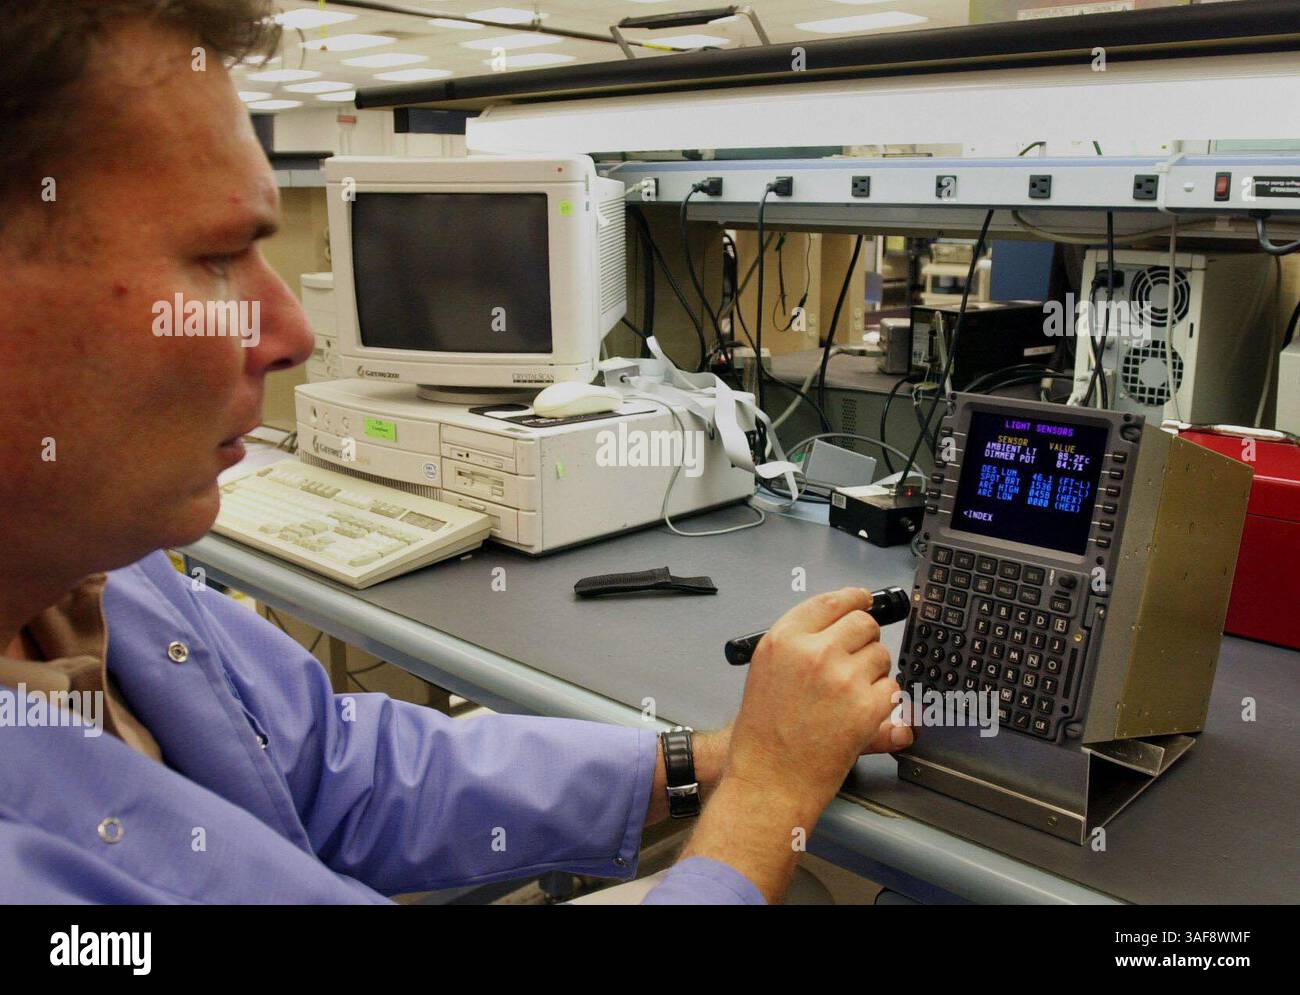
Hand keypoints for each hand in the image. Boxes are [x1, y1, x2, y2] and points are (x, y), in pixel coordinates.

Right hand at [727, 587, 911, 818]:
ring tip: (847, 699)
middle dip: (864, 641)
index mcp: (784, 640)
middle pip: (863, 624)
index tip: (864, 601)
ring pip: (882, 656)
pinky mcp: (867, 706)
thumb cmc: (764, 733)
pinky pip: (892, 689)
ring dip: (873, 673)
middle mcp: (814, 652)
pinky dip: (882, 702)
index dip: (854, 599)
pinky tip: (856, 717)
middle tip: (852, 665)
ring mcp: (843, 678)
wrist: (770, 780)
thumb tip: (849, 617)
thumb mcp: (766, 672)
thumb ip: (802, 643)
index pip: (831, 601)